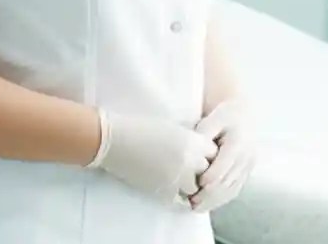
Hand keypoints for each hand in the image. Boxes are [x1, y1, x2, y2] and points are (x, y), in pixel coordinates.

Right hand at [89, 109, 217, 204]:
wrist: (113, 140)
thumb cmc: (138, 128)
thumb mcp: (171, 128)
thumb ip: (189, 140)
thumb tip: (201, 151)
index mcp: (192, 141)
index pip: (214, 153)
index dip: (207, 154)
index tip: (199, 154)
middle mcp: (189, 160)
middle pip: (208, 171)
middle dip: (201, 170)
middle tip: (190, 167)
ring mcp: (178, 177)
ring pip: (196, 187)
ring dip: (190, 184)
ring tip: (178, 177)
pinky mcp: (164, 190)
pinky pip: (180, 199)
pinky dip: (178, 195)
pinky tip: (170, 186)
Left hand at [187, 99, 255, 212]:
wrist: (242, 116)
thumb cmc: (224, 116)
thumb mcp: (214, 118)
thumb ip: (205, 130)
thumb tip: (197, 148)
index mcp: (239, 142)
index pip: (225, 164)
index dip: (211, 176)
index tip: (196, 184)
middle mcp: (246, 157)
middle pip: (228, 180)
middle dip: (209, 194)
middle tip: (191, 202)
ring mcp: (248, 167)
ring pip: (232, 189)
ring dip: (214, 200)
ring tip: (196, 207)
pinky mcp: (246, 173)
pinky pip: (235, 190)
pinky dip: (221, 199)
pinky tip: (208, 204)